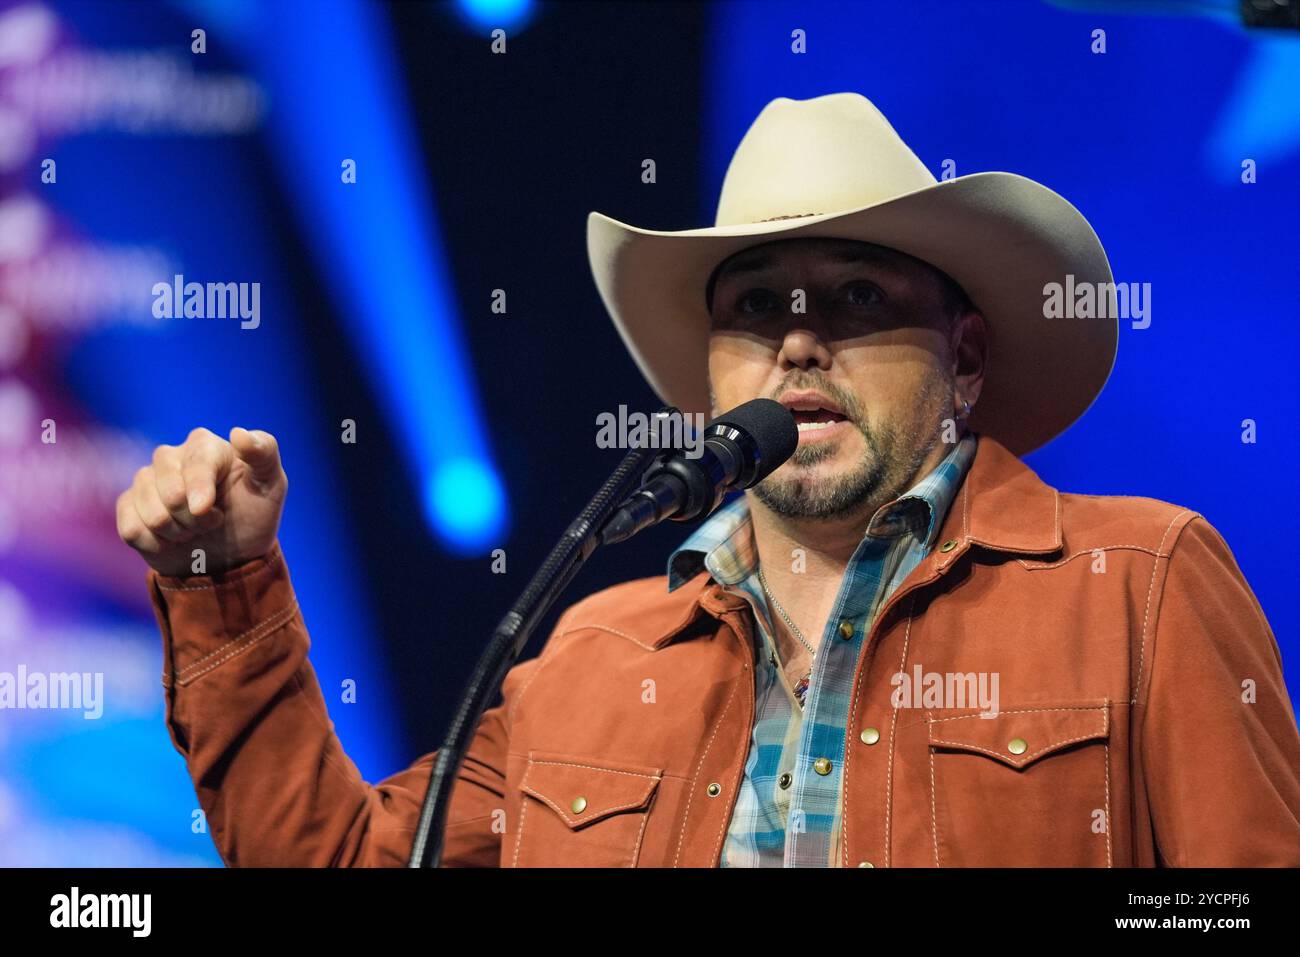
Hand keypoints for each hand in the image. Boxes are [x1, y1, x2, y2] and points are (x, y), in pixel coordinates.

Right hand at [116, 427, 287, 577]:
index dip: (200, 491)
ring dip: (179, 532)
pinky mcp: (128, 505)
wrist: (231, 552)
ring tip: (195, 529)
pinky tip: (172, 539)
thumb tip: (239, 433)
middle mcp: (171, 456)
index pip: (195, 463)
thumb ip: (264, 453)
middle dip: (196, 519)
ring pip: (152, 514)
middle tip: (213, 521)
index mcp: (205, 445)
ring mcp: (146, 480)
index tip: (207, 510)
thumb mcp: (271, 484)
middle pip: (171, 493)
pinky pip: (131, 529)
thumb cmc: (253, 512)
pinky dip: (156, 543)